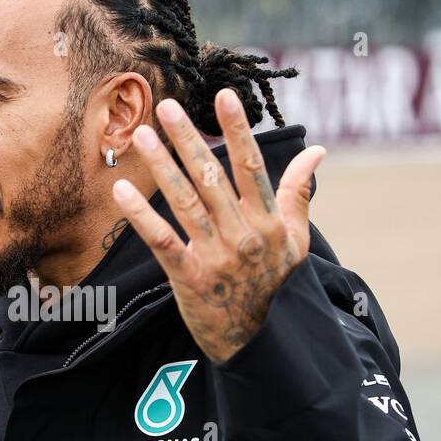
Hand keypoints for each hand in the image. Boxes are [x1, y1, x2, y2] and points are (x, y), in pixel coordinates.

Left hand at [111, 89, 325, 363]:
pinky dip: (141, 216)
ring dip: (161, 166)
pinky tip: (123, 190)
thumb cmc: (277, 286)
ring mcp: (217, 257)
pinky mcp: (191, 279)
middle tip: (166, 105)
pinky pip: (163, 240)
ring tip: (140, 134)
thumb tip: (317, 150)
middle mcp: (244, 234)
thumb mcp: (296, 241)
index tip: (223, 96)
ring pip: (185, 202)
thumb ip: (298, 193)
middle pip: (212, 177)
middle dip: (188, 139)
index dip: (237, 130)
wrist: (261, 344)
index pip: (251, 166)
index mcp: (270, 221)